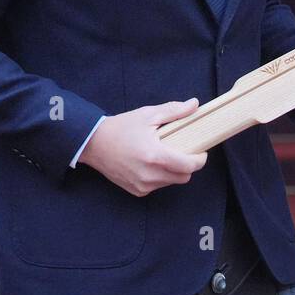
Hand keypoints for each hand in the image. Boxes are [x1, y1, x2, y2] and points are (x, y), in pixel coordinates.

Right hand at [79, 98, 207, 196]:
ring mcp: (142, 185)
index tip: (201, 151)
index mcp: (155, 156)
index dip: (200, 159)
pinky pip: (158, 187)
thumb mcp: (148, 115)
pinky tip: (152, 165)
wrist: (93, 144)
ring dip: (174, 172)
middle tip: (183, 151)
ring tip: (166, 156)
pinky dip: (161, 178)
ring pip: (171, 183)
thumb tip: (195, 104)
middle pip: (184, 177)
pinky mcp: (136, 191)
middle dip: (188, 165)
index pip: (189, 166)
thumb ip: (174, 111)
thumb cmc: (121, 127)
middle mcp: (149, 175)